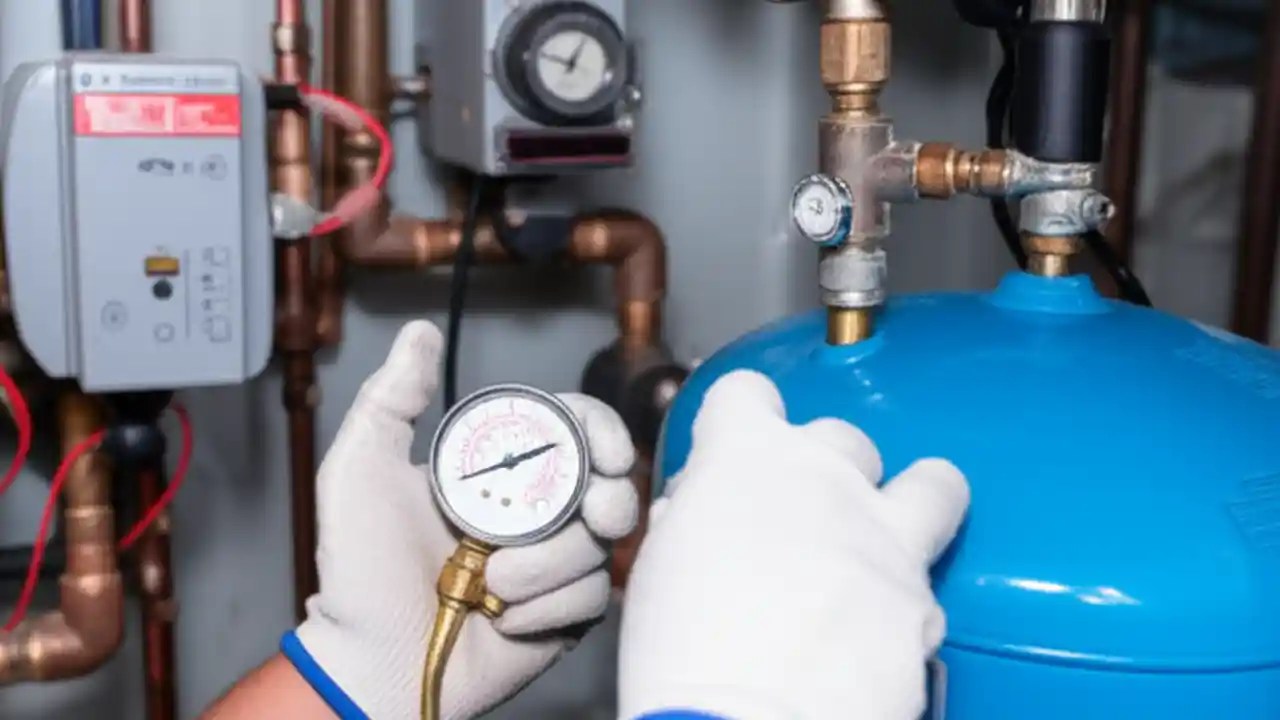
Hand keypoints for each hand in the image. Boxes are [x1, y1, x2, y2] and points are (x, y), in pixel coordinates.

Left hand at [289, 321, 639, 719]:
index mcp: (498, 471)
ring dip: (549, 565)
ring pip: (599, 545)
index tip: (604, 451)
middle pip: (608, 483)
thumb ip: (390, 398)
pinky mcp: (563, 616)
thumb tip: (420, 333)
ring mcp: (552, 565)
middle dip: (609, 496)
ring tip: (492, 585)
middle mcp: (533, 513)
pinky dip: (549, 606)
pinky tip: (506, 617)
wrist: (372, 660)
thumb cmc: (358, 571)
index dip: (600, 430)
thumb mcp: (361, 469)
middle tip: (594, 513)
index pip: (571, 429)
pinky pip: (591, 597)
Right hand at [618, 370, 969, 719]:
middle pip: (841, 437)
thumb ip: (692, 518)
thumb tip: (703, 515)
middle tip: (800, 520)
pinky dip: (905, 602)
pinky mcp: (921, 599)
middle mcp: (824, 477)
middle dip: (823, 472)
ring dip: (912, 502)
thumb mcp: (659, 565)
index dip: (740, 418)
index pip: (747, 392)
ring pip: (932, 483)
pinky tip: (875, 631)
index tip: (737, 446)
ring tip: (887, 539)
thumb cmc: (682, 654)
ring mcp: (883, 536)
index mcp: (745, 456)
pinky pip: (927, 583)